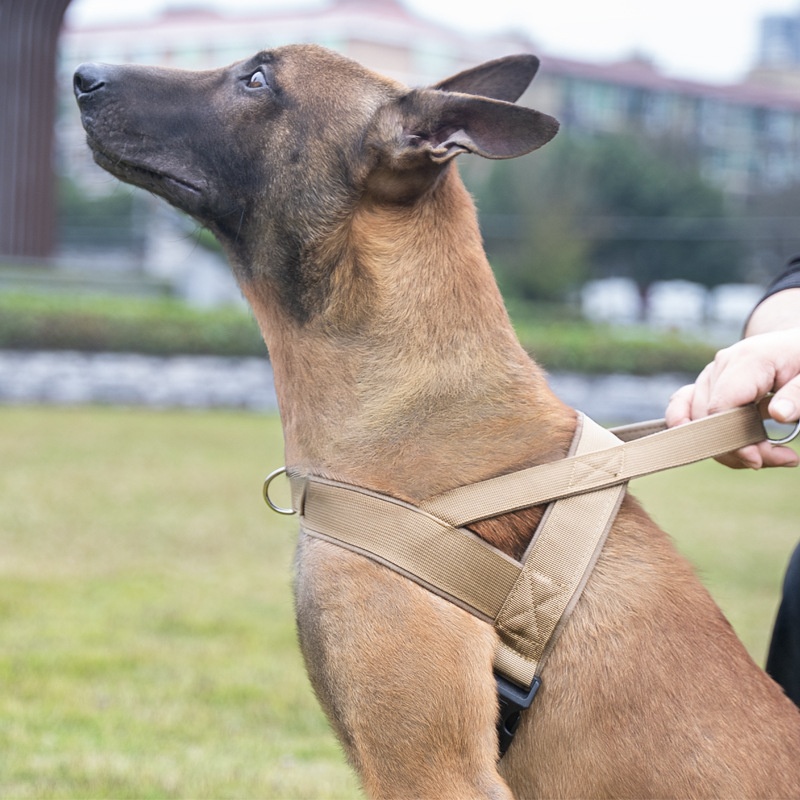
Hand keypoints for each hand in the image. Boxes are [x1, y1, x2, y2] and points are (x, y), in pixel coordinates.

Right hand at [665, 329, 799, 468]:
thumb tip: (778, 415)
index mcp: (748, 360)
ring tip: (761, 455)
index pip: (721, 407)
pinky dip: (696, 432)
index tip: (758, 460)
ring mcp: (709, 374)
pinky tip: (713, 446)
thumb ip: (797, 394)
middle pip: (707, 418)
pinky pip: (685, 409)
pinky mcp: (705, 384)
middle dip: (735, 447)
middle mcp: (721, 365)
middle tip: (776, 458)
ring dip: (724, 446)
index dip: (733, 439)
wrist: (794, 345)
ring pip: (697, 420)